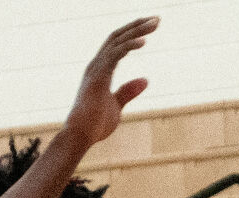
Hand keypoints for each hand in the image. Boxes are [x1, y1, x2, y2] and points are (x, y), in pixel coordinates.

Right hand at [64, 17, 158, 148]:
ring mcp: (96, 69)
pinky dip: (129, 46)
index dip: (133, 33)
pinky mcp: (98, 77)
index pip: (117, 44)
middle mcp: (96, 64)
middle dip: (137, 26)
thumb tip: (146, 80)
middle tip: (157, 19)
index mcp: (100, 69)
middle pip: (117, 37)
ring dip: (137, 31)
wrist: (81, 136)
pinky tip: (144, 41)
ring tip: (155, 23)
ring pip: (117, 42)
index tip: (150, 26)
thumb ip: (128, 91)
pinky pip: (115, 55)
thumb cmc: (95, 123)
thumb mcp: (117, 105)